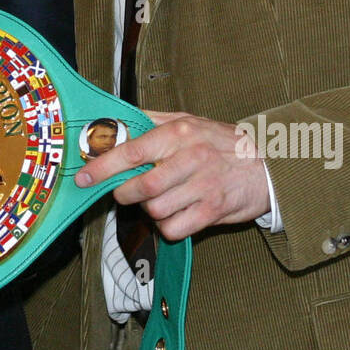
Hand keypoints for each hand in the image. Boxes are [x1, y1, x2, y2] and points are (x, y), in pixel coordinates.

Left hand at [74, 112, 269, 239]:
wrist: (267, 164)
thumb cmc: (220, 142)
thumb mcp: (188, 121)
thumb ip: (150, 121)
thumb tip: (113, 121)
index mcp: (179, 133)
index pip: (132, 150)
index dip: (103, 166)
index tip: (82, 177)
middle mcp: (191, 158)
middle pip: (142, 187)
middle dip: (125, 194)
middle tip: (125, 192)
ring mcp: (203, 187)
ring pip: (156, 210)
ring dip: (149, 210)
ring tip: (160, 199)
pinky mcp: (213, 211)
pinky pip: (174, 228)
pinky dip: (167, 226)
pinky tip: (175, 214)